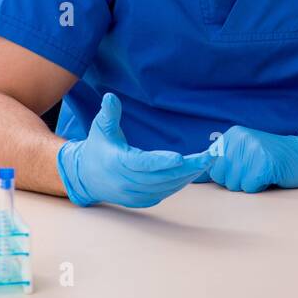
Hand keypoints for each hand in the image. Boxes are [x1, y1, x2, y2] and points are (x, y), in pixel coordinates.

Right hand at [56, 92, 214, 207]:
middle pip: (162, 177)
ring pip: (167, 186)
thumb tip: (110, 97)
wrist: (86, 178)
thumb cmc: (98, 149)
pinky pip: (166, 192)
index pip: (143, 163)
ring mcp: (134, 194)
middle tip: (210, 156)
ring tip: (209, 161)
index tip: (181, 158)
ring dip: (189, 175)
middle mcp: (126, 182)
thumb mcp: (100, 129)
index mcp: (117, 163)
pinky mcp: (142, 201)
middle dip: (188, 167)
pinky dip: (181, 182)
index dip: (162, 162)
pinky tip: (195, 170)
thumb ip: (108, 114)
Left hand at [207, 126, 297, 192]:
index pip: (211, 166)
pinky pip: (249, 188)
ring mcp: (252, 150)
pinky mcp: (264, 164)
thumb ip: (222, 162)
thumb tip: (195, 175)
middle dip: (238, 180)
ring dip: (250, 184)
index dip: (226, 174)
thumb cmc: (275, 159)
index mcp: (232, 136)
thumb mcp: (245, 154)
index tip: (244, 169)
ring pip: (235, 184)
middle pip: (221, 177)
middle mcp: (240, 139)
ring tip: (265, 172)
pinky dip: (260, 187)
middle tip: (257, 170)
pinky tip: (272, 176)